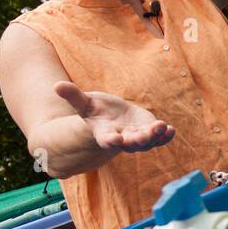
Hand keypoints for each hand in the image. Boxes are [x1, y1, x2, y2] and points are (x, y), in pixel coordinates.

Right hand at [54, 81, 174, 152]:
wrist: (111, 120)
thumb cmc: (96, 112)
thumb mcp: (85, 103)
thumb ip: (73, 96)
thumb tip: (56, 85)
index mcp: (105, 134)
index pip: (108, 140)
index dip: (111, 140)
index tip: (115, 140)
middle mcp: (123, 139)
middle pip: (131, 143)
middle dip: (139, 139)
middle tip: (145, 135)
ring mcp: (137, 138)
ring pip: (147, 142)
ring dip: (155, 136)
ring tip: (163, 127)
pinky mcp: (149, 133)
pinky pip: (159, 138)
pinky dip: (166, 136)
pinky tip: (171, 131)